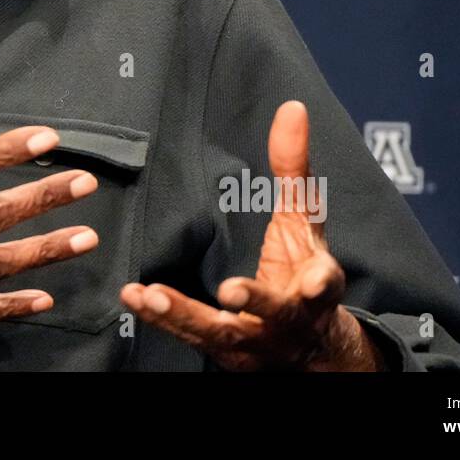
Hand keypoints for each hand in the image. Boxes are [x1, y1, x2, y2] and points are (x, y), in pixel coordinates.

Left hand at [120, 101, 383, 370]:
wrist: (310, 351)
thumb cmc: (303, 274)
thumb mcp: (304, 224)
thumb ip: (294, 169)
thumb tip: (292, 107)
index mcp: (315, 287)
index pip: (325, 283)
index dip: (320, 281)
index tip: (313, 279)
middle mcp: (288, 320)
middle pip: (276, 312)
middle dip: (256, 300)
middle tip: (231, 290)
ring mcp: (255, 342)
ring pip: (221, 333)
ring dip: (186, 315)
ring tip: (154, 296)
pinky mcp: (222, 352)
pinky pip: (189, 337)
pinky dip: (161, 318)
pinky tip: (134, 298)